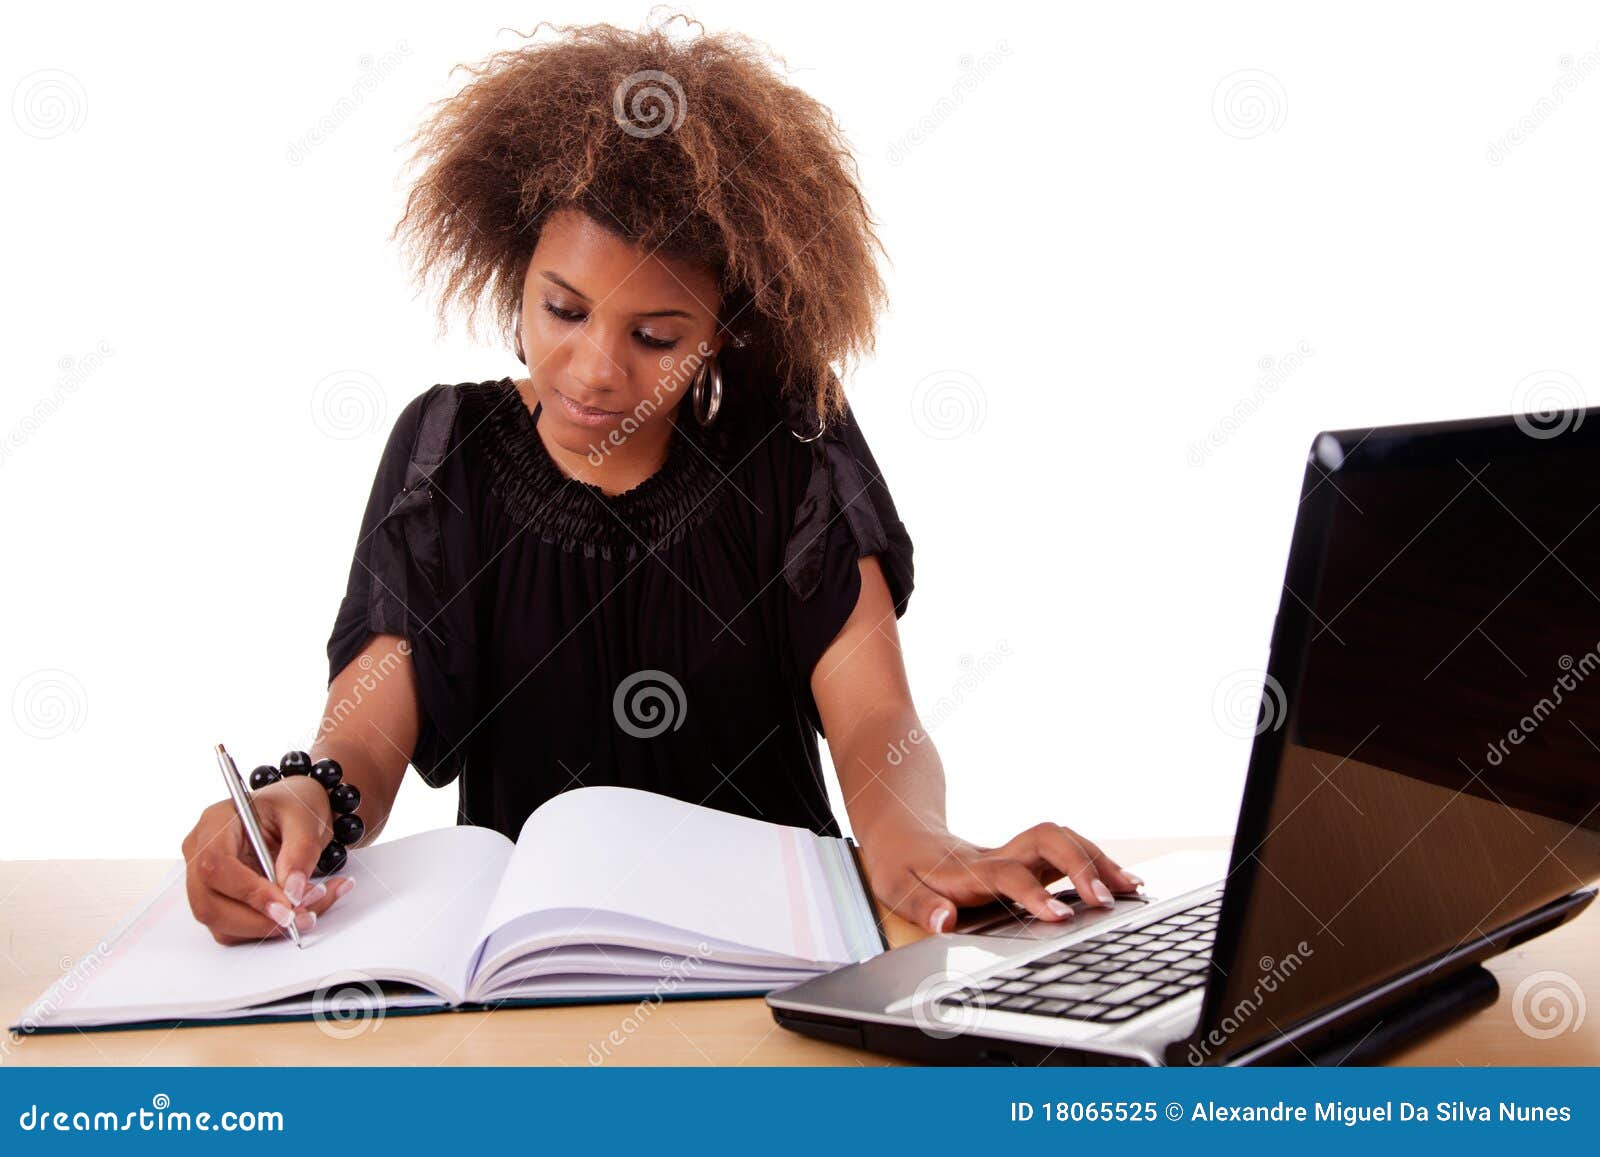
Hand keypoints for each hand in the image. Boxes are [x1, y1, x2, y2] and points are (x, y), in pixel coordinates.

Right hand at [181, 774, 355, 944]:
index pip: (214, 865)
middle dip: (259, 920)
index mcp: (215, 821)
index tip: (285, 906)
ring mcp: (205, 880)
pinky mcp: (220, 900)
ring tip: (311, 910)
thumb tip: (293, 892)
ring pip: (221, 924)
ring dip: (268, 928)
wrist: (295, 813)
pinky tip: (303, 911)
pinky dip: (271, 928)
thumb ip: (300, 850)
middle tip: (304, 917)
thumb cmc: (293, 805)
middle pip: (209, 904)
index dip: (247, 891)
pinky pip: (237, 928)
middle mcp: (200, 852)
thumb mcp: (305, 816)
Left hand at [857, 820, 1144, 935]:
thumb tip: (945, 922)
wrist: (902, 826)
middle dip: (1080, 865)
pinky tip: (1121, 883)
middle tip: (1106, 901)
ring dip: (1097, 860)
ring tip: (1131, 889)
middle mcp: (998, 854)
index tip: (1061, 917)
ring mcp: (1014, 852)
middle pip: (1047, 840)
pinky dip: (1096, 863)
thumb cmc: (901, 864)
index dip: (1034, 894)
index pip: (1008, 874)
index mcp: (969, 868)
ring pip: (1063, 840)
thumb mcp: (895, 888)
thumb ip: (921, 907)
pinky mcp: (1025, 856)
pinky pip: (1066, 851)